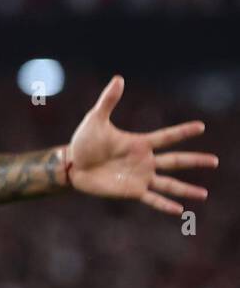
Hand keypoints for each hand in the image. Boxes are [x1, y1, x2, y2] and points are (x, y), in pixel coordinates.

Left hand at [67, 76, 217, 214]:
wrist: (72, 165)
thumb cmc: (84, 141)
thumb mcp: (96, 119)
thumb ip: (108, 100)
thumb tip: (118, 78)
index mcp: (139, 143)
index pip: (167, 136)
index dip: (183, 131)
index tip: (201, 126)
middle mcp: (144, 161)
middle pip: (175, 160)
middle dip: (195, 160)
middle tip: (215, 161)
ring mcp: (140, 177)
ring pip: (169, 183)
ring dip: (186, 189)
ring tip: (204, 194)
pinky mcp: (131, 191)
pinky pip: (152, 199)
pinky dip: (165, 205)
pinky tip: (179, 210)